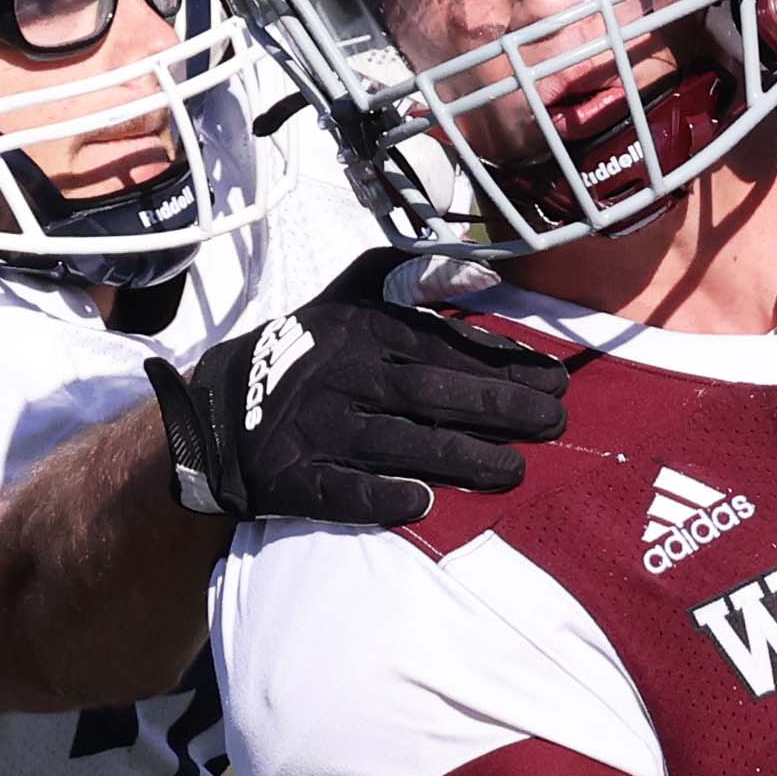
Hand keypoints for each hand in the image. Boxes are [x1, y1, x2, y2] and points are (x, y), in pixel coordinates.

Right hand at [147, 250, 567, 525]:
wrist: (221, 408)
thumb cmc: (311, 349)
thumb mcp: (353, 293)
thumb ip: (416, 275)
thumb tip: (486, 273)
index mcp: (362, 329)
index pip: (443, 344)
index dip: (502, 362)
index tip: (555, 379)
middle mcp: (342, 375)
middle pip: (429, 392)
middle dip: (498, 408)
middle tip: (554, 423)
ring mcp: (316, 428)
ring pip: (395, 441)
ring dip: (459, 456)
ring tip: (515, 470)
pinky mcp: (292, 477)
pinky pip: (338, 489)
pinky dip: (379, 496)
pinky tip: (425, 502)